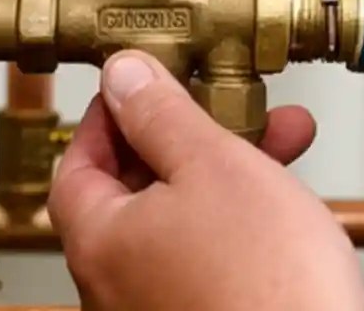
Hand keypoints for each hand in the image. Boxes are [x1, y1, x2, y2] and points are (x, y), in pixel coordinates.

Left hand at [49, 51, 363, 310]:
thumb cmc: (266, 289)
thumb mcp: (213, 167)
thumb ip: (162, 115)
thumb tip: (123, 76)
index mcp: (99, 241)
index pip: (77, 160)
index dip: (112, 114)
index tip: (145, 85)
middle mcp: (115, 286)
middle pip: (133, 189)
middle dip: (188, 136)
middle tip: (224, 102)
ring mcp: (157, 310)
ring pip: (181, 221)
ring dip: (226, 173)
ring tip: (283, 139)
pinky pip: (208, 259)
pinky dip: (239, 222)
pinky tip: (286, 207)